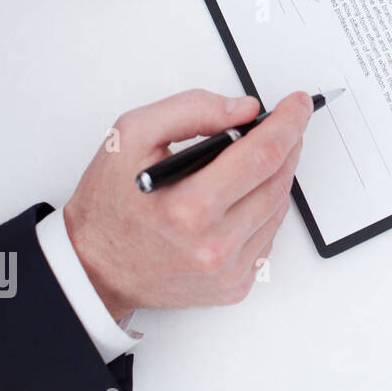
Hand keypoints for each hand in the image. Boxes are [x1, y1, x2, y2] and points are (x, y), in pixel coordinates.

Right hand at [62, 89, 313, 320]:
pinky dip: (263, 209)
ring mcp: (228, 271)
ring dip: (276, 176)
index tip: (299, 104)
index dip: (288, 123)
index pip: (262, 155)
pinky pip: (269, 235)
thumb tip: (244, 110)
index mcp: (190, 208)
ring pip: (278, 208)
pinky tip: (241, 197)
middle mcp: (215, 246)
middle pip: (278, 180)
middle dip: (288, 144)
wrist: (92, 268)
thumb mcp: (132, 136)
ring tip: (258, 158)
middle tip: (285, 123)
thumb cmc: (109, 205)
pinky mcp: (235, 286)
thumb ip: (191, 110)